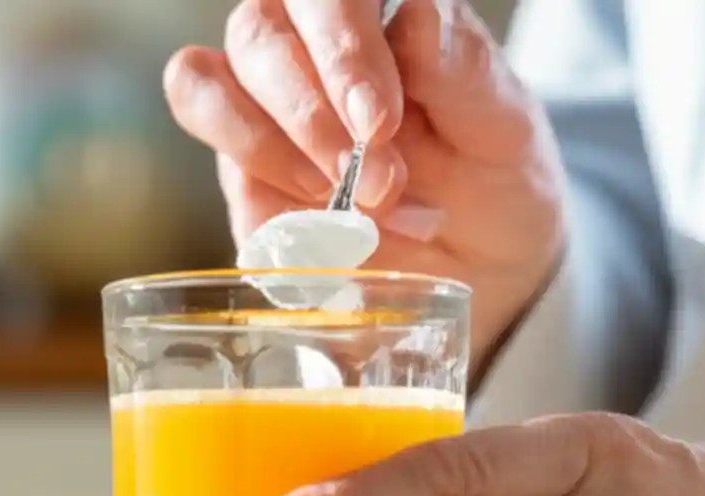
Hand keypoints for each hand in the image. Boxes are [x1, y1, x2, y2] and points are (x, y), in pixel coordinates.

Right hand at [163, 0, 564, 362]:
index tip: (378, 120)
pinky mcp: (248, 184)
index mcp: (366, 15)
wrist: (486, 261)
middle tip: (379, 181)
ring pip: (203, 89)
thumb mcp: (501, 123)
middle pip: (255, 35)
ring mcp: (262, 114)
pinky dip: (271, 215)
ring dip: (266, 149)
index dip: (338, 48)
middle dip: (309, 113)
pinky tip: (333, 240)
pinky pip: (228, 185)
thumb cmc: (494, 171)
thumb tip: (416, 11)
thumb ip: (461, 67)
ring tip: (343, 204)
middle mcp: (302, 50)